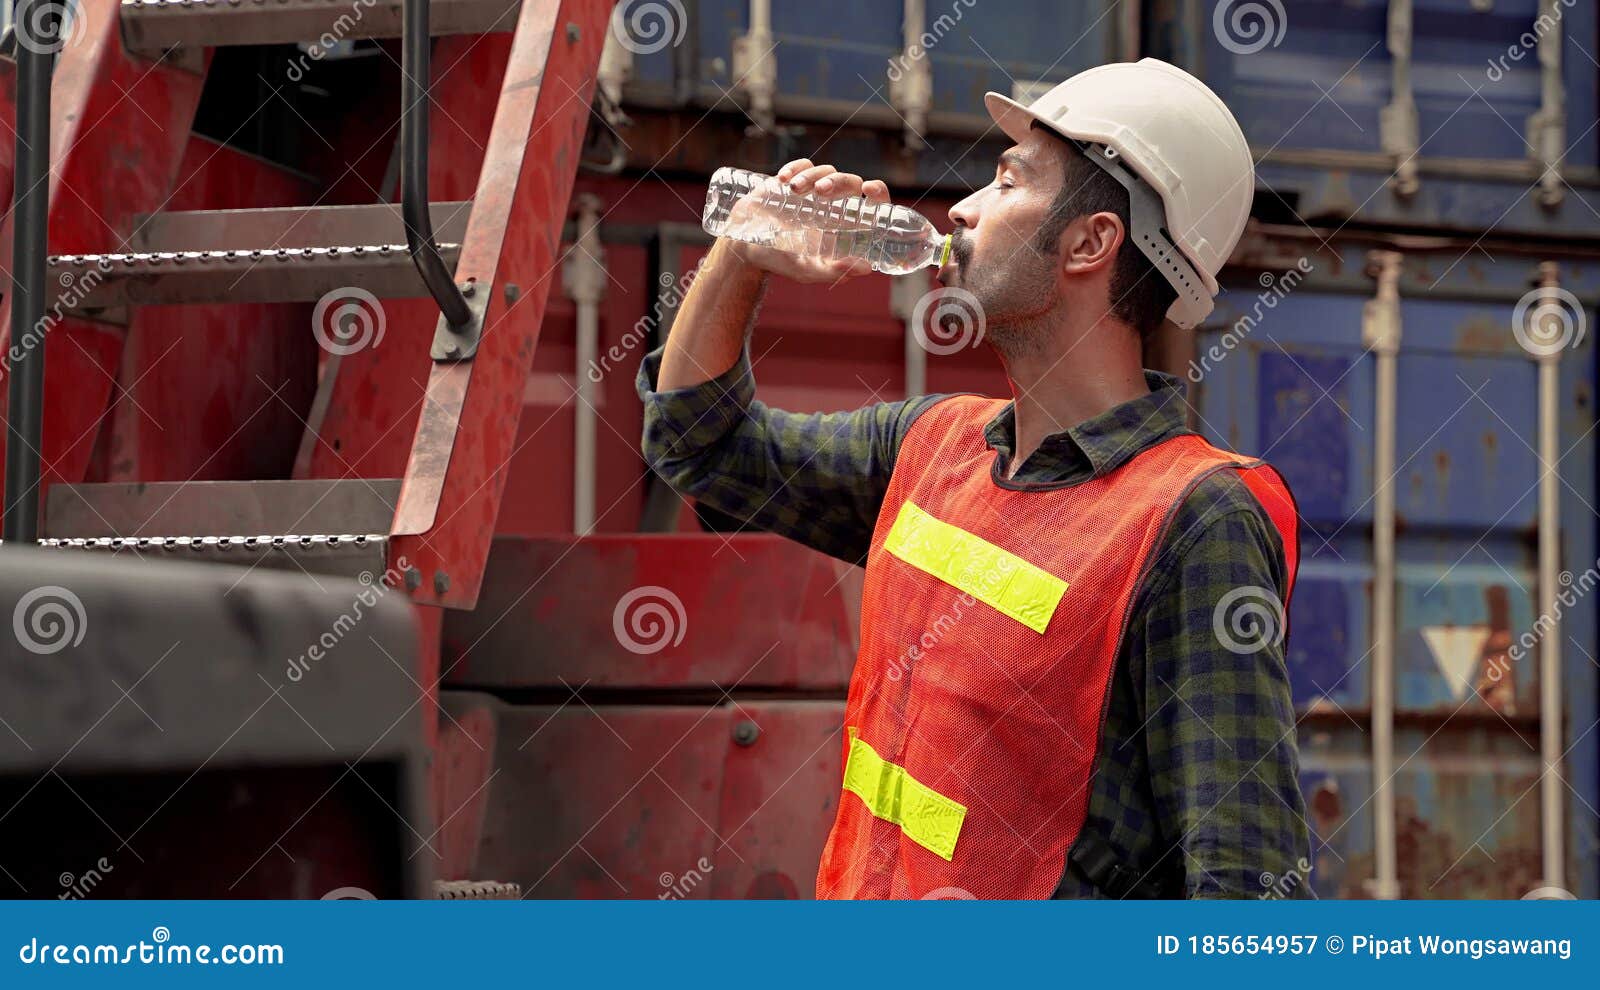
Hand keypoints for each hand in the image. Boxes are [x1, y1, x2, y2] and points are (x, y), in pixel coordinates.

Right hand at [723, 159, 890, 284]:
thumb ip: (833, 271)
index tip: (869, 189)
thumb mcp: (806, 271)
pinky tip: (783, 181)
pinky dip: (795, 168)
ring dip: (813, 176)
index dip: (878, 193)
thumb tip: (867, 268)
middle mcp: (833, 207)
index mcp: (844, 227)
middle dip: (839, 181)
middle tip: (821, 191)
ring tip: (794, 190)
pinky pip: (803, 165)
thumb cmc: (779, 261)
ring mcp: (813, 192)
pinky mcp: (793, 181)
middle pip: (851, 182)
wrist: (745, 247)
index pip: (872, 205)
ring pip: (826, 170)